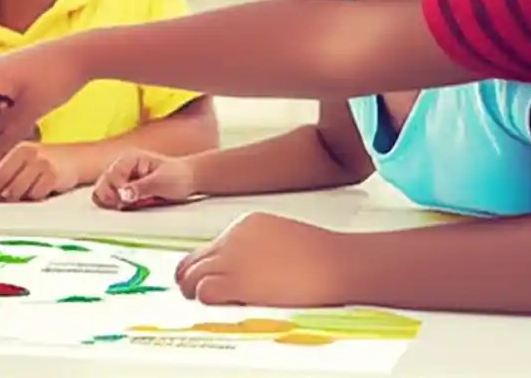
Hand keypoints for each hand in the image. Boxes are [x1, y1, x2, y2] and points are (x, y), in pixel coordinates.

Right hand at [0, 43, 87, 155]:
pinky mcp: (8, 85)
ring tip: (33, 112)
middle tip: (25, 117)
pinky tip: (35, 110)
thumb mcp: (30, 113)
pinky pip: (0, 110)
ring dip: (7, 122)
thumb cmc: (55, 79)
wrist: (80, 54)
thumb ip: (5, 136)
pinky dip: (14, 116)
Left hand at [0, 142, 78, 202]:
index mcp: (8, 149)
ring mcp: (37, 162)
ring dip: (15, 199)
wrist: (76, 159)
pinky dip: (34, 198)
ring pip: (13, 191)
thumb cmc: (41, 166)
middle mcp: (21, 152)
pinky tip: (39, 193)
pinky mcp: (52, 173)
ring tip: (22, 196)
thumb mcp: (18, 164)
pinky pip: (34, 194)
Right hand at [92, 150, 196, 210]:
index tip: (124, 203)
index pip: (110, 177)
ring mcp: (120, 179)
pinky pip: (111, 200)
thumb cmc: (178, 176)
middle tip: (125, 207)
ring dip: (113, 203)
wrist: (190, 179)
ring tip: (129, 207)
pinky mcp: (123, 190)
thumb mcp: (161, 183)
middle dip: (110, 198)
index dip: (116, 192)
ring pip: (103, 194)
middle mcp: (120, 168)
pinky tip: (128, 208)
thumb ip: (140, 188)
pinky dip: (116, 206)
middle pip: (101, 186)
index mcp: (127, 159)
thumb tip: (122, 195)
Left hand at [175, 212, 349, 306]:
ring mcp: (233, 259)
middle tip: (196, 293)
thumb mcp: (283, 239)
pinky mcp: (238, 281)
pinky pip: (204, 292)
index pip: (210, 247)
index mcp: (245, 224)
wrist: (340, 263)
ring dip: (195, 292)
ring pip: (191, 276)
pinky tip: (222, 305)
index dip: (208, 266)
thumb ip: (258, 249)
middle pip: (192, 260)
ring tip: (207, 302)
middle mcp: (233, 238)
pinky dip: (207, 301)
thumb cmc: (324, 256)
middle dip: (191, 279)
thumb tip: (248, 268)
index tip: (211, 278)